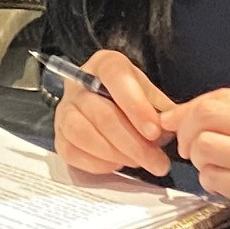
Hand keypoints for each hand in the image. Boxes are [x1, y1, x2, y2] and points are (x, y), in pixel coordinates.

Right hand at [51, 50, 177, 177]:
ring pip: (83, 134)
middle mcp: (78, 83)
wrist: (105, 104)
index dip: (136, 106)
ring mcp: (64, 110)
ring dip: (116, 154)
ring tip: (140, 163)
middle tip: (158, 162)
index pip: (116, 78)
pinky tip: (119, 163)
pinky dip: (99, 163)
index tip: (155, 132)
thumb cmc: (131, 98)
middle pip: (102, 114)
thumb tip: (171, 129)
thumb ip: (161, 109)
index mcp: (104, 64)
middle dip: (134, 143)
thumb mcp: (149, 94)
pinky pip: (73, 152)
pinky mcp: (58, 135)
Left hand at [159, 90, 229, 228]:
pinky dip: (210, 182)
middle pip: (207, 115)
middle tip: (188, 147)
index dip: (189, 108)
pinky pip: (215, 179)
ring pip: (206, 147)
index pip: (221, 97)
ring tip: (213, 169)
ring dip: (198, 160)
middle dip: (186, 130)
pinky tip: (224, 187)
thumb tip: (205, 116)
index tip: (175, 120)